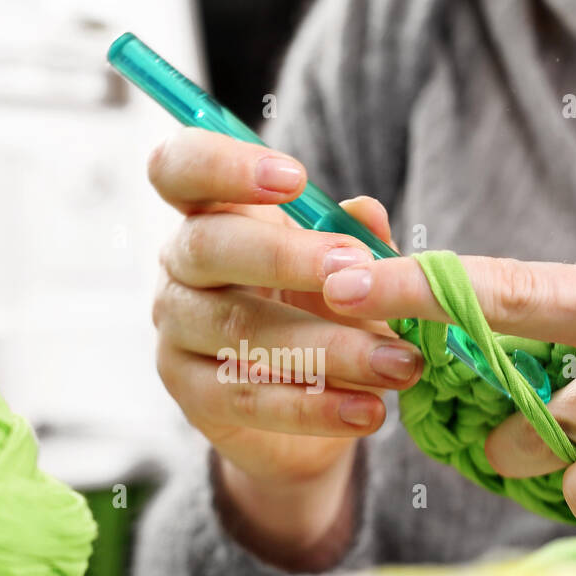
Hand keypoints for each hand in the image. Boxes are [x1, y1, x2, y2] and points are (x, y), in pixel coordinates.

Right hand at [148, 129, 422, 563]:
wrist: (308, 410)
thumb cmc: (321, 312)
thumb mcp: (344, 270)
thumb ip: (355, 239)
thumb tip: (366, 211)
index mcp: (210, 214)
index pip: (180, 169)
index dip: (223, 164)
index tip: (296, 179)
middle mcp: (180, 267)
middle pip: (207, 246)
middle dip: (287, 256)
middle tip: (360, 269)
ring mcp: (177, 331)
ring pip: (239, 330)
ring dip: (325, 346)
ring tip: (397, 364)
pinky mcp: (191, 394)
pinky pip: (248, 397)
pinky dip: (314, 406)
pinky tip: (368, 410)